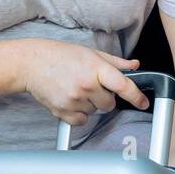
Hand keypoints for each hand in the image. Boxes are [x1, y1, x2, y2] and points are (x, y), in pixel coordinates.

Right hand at [19, 41, 148, 125]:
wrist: (31, 63)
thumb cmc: (60, 55)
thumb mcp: (90, 53)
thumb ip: (115, 62)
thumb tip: (134, 66)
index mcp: (96, 68)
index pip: (123, 85)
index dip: (136, 96)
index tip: (143, 102)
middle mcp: (86, 85)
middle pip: (109, 104)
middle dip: (104, 97)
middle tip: (90, 85)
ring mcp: (74, 99)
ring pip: (95, 112)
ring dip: (90, 104)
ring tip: (76, 88)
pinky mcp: (62, 111)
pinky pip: (81, 121)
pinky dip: (79, 114)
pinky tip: (70, 99)